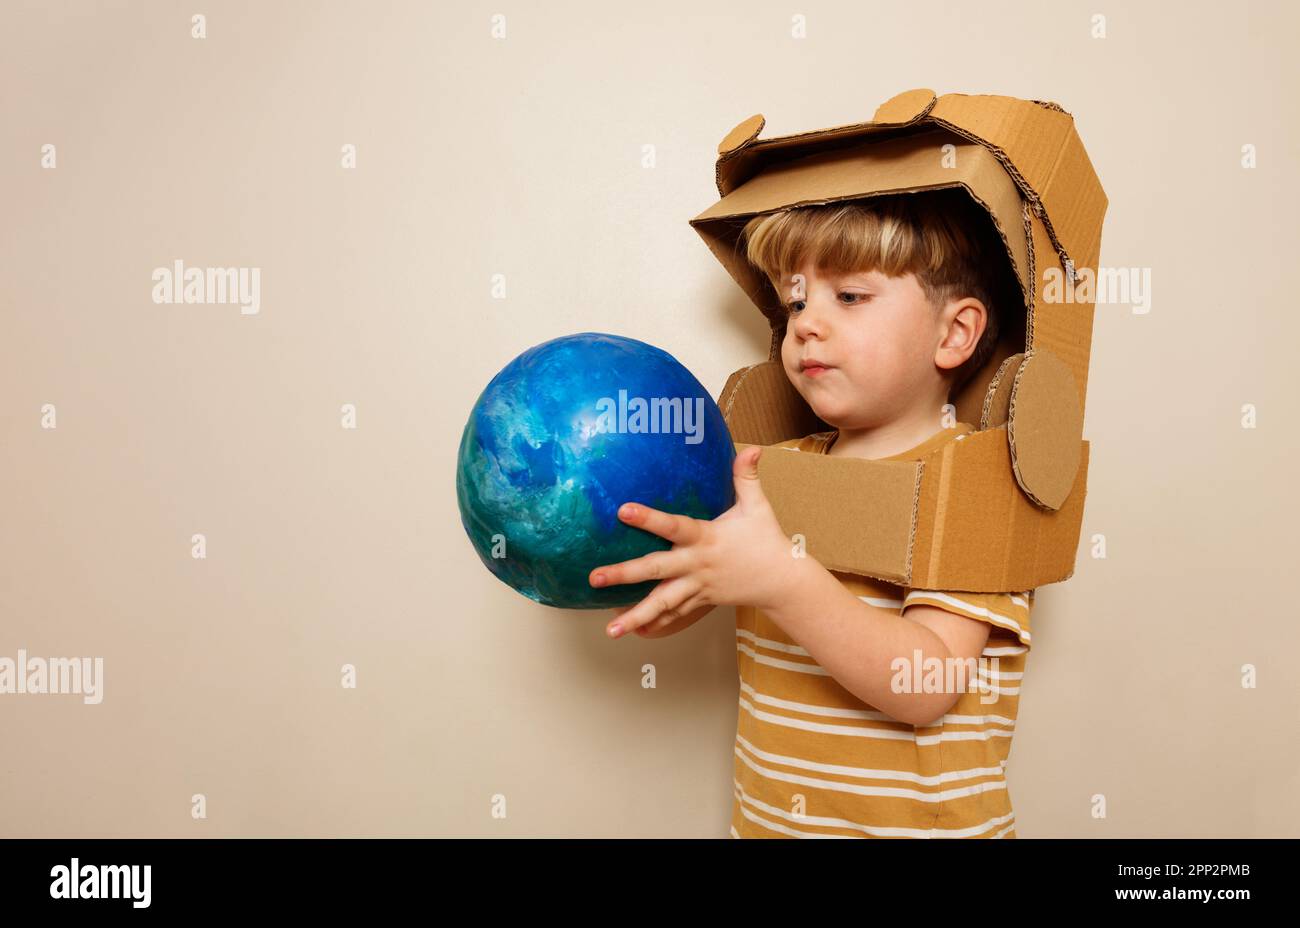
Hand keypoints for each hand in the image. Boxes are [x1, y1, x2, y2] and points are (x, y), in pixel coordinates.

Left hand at [589, 445, 794, 638]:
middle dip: (624, 575)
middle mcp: (697, 565)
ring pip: (662, 604)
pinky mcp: (701, 602)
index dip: (648, 518)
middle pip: (656, 570)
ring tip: (609, 630)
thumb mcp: (758, 506)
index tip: (622, 510)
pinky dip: (655, 624)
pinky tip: (633, 632)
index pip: (673, 526)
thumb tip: (752, 447)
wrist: (782, 582)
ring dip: (635, 616)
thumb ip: (746, 477)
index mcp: (706, 538)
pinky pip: (674, 615)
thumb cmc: (768, 540)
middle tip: (594, 578)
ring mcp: (698, 587)